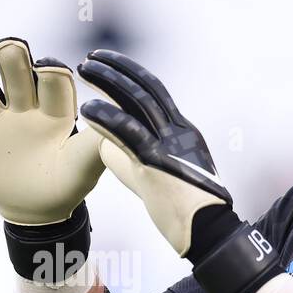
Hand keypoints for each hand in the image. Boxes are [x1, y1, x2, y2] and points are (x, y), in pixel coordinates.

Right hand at [0, 37, 104, 225]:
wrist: (40, 208)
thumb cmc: (68, 181)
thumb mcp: (86, 165)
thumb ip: (98, 143)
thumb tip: (120, 125)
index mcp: (55, 107)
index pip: (52, 82)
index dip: (50, 74)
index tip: (50, 69)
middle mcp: (25, 104)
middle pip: (13, 71)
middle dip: (11, 58)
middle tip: (8, 47)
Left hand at [76, 49, 232, 257]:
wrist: (207, 233)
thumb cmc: (182, 211)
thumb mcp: (158, 175)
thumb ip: (133, 157)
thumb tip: (105, 147)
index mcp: (183, 132)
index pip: (156, 92)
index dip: (131, 73)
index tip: (108, 63)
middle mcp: (179, 131)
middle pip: (146, 89)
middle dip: (117, 70)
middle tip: (90, 59)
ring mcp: (170, 145)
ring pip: (139, 102)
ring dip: (110, 82)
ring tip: (85, 68)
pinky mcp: (157, 163)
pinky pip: (130, 134)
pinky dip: (107, 118)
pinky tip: (88, 109)